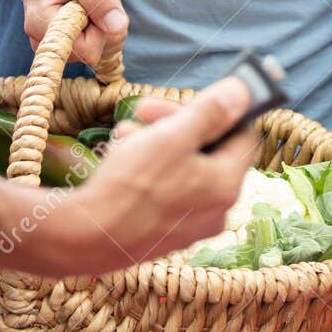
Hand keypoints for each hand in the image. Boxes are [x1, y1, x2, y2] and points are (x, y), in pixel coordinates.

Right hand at [0, 0, 126, 67]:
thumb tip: (117, 27)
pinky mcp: (68, 37)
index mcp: (42, 25)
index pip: (86, 51)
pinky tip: (92, 1)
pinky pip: (97, 40)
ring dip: (105, 20)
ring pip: (99, 47)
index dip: (101, 28)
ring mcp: (57, 40)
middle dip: (105, 22)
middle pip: (95, 52)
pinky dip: (103, 21)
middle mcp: (47, 39)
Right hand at [47, 78, 258, 272]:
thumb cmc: (132, 185)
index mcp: (227, 185)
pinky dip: (148, 168)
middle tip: (142, 111)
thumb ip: (211, 112)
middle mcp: (217, 209)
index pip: (242, 135)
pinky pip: (167, 189)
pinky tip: (120, 156)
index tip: (186, 100)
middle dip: (174, 123)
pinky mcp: (167, 232)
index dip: (216, 110)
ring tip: (124, 135)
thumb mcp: (172, 136)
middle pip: (208, 149)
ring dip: (155, 141)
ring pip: (182, 166)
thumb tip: (243, 92)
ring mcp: (192, 224)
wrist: (88, 238)